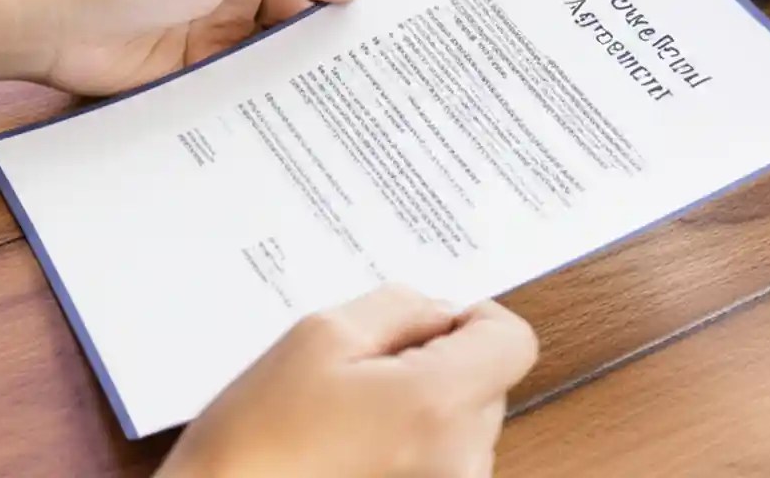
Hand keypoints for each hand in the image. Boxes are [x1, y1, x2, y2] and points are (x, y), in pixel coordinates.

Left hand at [15, 0, 357, 95]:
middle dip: (314, 47)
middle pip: (282, 23)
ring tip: (337, 106)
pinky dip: (257, 100)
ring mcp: (203, 39)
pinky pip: (233, 88)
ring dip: (288, 77)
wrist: (55, 26)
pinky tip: (289, 120)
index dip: (329, 3)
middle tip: (362, 79)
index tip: (369, 34)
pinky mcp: (187, 78)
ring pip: (261, 60)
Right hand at [156, 285, 538, 477]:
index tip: (429, 324)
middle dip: (439, 364)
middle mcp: (461, 461)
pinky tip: (356, 453)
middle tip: (361, 378)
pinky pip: (446, 461)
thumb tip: (442, 312)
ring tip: (350, 422)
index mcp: (438, 405)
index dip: (473, 319)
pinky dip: (414, 447)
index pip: (512, 340)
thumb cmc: (257, 438)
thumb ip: (398, 307)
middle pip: (489, 382)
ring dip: (425, 409)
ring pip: (466, 424)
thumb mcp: (319, 336)